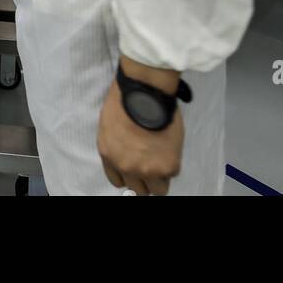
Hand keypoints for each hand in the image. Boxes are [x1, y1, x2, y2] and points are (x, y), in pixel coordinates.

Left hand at [97, 59, 184, 195]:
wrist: (144, 92)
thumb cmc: (124, 99)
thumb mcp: (110, 124)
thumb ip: (118, 144)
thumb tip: (128, 151)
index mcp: (109, 155)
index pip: (117, 180)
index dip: (128, 175)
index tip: (135, 170)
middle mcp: (126, 167)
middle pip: (138, 189)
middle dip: (145, 179)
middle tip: (152, 166)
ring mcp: (147, 169)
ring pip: (158, 189)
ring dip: (161, 177)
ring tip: (164, 161)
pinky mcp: (168, 166)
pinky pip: (173, 174)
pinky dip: (173, 163)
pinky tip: (171, 148)